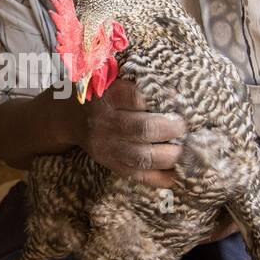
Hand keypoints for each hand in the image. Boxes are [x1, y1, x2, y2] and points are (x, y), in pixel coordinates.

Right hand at [72, 79, 186, 187]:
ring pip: (143, 158)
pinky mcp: (114, 166)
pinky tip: (179, 173)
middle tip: (183, 126)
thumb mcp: (114, 81)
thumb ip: (139, 85)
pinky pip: (141, 176)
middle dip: (171, 129)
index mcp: (108, 98)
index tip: (177, 99)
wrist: (74, 118)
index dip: (161, 99)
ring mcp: (109, 148)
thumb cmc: (105, 96)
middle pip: (143, 129)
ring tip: (184, 149)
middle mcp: (106, 124)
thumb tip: (177, 95)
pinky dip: (164, 178)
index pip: (137, 98)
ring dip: (171, 155)